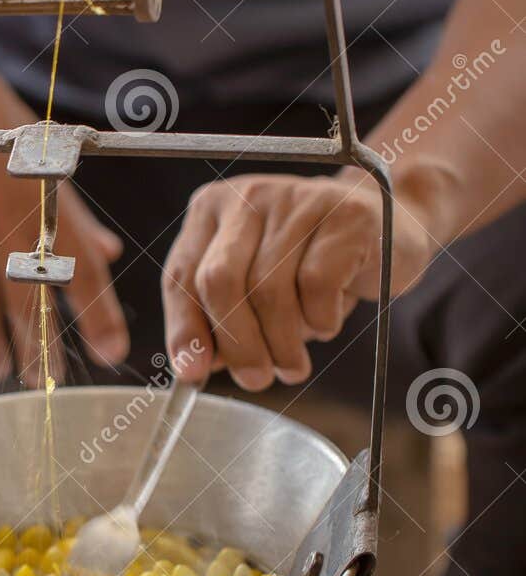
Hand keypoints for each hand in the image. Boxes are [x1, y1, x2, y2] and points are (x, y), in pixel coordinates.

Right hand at [0, 24, 128, 381]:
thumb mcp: (36, 152)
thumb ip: (71, 211)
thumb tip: (106, 253)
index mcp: (41, 196)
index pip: (82, 268)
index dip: (100, 315)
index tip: (113, 352)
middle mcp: (0, 219)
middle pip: (28, 305)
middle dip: (39, 351)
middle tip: (44, 377)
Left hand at [162, 166, 448, 390]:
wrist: (394, 228)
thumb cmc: (314, 263)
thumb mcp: (257, 287)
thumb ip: (220, 319)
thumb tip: (191, 367)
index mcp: (213, 208)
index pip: (182, 274)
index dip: (184, 329)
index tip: (193, 373)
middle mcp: (249, 196)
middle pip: (220, 281)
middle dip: (237, 344)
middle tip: (255, 379)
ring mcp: (297, 200)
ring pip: (269, 290)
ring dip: (282, 343)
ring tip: (293, 364)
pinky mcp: (344, 216)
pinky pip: (317, 285)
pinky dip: (320, 320)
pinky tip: (326, 321)